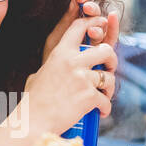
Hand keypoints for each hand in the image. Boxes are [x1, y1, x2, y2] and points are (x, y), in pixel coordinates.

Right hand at [22, 16, 118, 136]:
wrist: (33, 121)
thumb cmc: (35, 100)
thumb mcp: (41, 73)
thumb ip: (55, 64)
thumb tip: (61, 64)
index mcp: (61, 53)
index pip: (80, 28)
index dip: (94, 24)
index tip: (101, 28)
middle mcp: (73, 62)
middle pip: (106, 50)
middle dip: (112, 60)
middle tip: (108, 70)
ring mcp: (82, 79)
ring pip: (109, 77)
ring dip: (109, 89)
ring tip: (103, 96)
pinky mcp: (88, 96)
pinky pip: (106, 100)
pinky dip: (105, 108)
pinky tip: (100, 112)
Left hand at [41, 0, 119, 65]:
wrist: (56, 85)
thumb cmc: (52, 64)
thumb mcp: (56, 40)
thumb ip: (67, 21)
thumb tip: (75, 1)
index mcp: (74, 28)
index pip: (81, 8)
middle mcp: (87, 33)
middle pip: (94, 14)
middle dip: (91, 8)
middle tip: (86, 7)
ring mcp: (97, 42)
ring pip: (103, 24)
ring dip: (98, 20)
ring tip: (91, 26)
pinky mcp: (106, 53)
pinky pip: (111, 37)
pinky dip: (112, 26)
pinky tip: (111, 17)